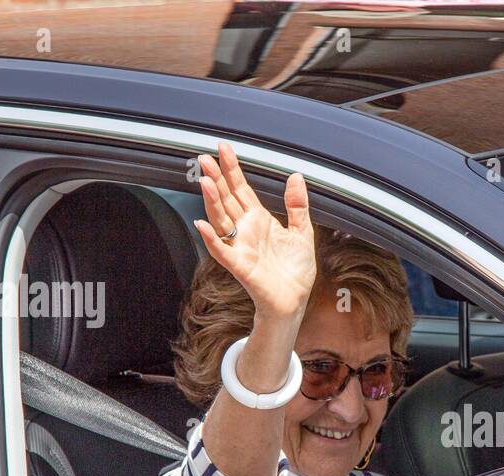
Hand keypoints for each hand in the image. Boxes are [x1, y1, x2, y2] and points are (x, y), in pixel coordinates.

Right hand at [195, 142, 315, 327]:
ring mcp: (240, 247)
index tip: (223, 148)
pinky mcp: (240, 266)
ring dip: (212, 201)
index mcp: (259, 220)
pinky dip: (211, 239)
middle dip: (216, 179)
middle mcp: (245, 231)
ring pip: (221, 220)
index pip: (241, 189)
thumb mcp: (303, 232)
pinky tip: (201, 224)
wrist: (295, 300)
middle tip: (205, 158)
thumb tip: (296, 176)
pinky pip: (222, 251)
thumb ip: (297, 205)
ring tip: (205, 181)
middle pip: (226, 199)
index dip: (232, 169)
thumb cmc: (295, 271)